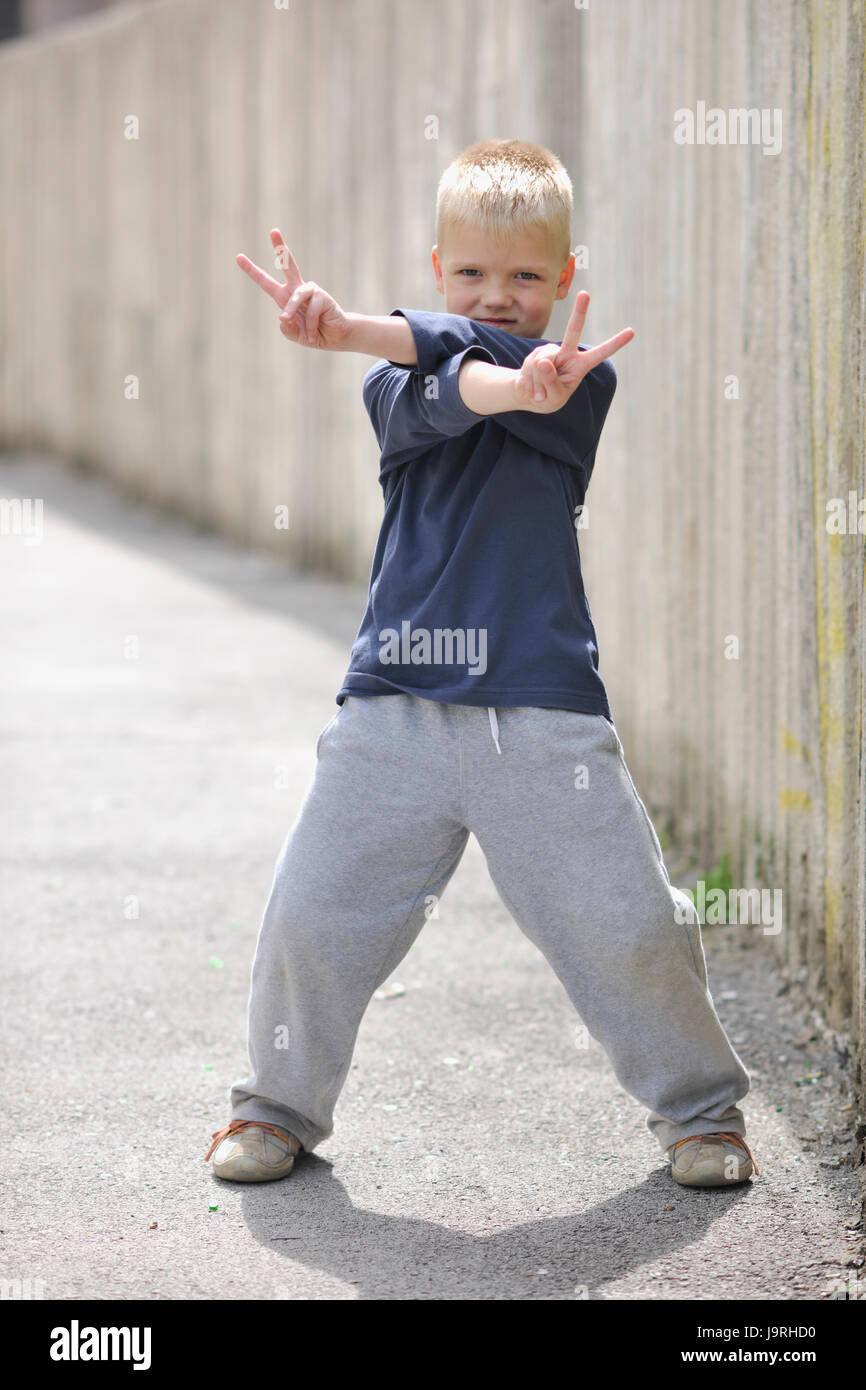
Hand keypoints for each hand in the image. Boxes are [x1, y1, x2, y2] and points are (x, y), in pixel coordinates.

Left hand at [235, 228, 351, 349]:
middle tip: (274, 231)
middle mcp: (297, 289)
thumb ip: (286, 327)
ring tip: (305, 335)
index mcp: (285, 297)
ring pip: (296, 297)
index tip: (238, 257)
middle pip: (288, 264)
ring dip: (294, 313)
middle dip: (281, 247)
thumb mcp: (294, 334)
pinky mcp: (323, 296)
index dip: (251, 270)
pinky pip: (311, 311)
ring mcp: (311, 290)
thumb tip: (284, 316)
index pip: (265, 282)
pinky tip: (314, 334)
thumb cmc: (312, 334)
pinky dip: (311, 326)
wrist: (334, 338)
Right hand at [512, 292, 633, 412]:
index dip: (615, 343)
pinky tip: (531, 387)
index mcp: (581, 365)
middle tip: (585, 294)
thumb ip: (551, 382)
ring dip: (538, 381)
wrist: (529, 396)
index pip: (600, 353)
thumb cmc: (549, 398)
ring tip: (539, 391)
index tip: (632, 332)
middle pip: (573, 331)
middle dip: (579, 312)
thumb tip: (544, 362)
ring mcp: (550, 352)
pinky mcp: (536, 353)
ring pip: (543, 363)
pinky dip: (530, 382)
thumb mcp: (554, 397)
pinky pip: (531, 367)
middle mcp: (567, 354)